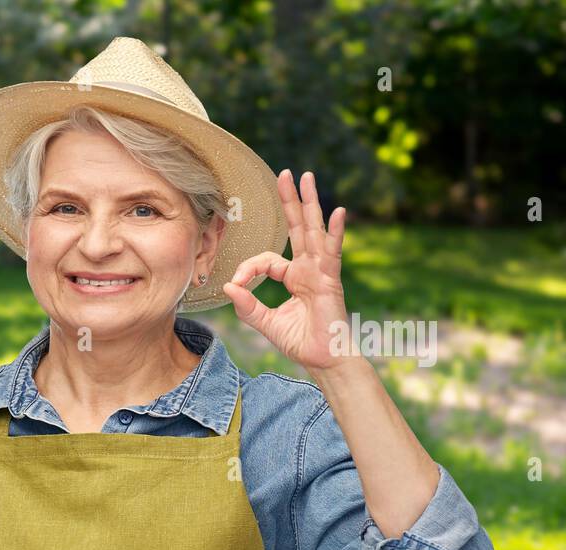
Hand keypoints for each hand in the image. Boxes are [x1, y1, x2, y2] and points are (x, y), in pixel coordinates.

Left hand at [221, 169, 355, 373]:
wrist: (322, 359)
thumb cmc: (300, 342)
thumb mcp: (265, 323)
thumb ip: (247, 306)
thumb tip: (227, 286)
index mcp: (294, 276)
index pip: (267, 259)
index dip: (248, 269)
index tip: (236, 285)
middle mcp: (308, 268)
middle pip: (297, 227)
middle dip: (290, 201)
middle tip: (286, 174)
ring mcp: (321, 271)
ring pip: (313, 230)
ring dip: (309, 203)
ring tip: (306, 177)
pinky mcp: (330, 279)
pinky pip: (332, 251)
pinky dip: (336, 231)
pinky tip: (338, 212)